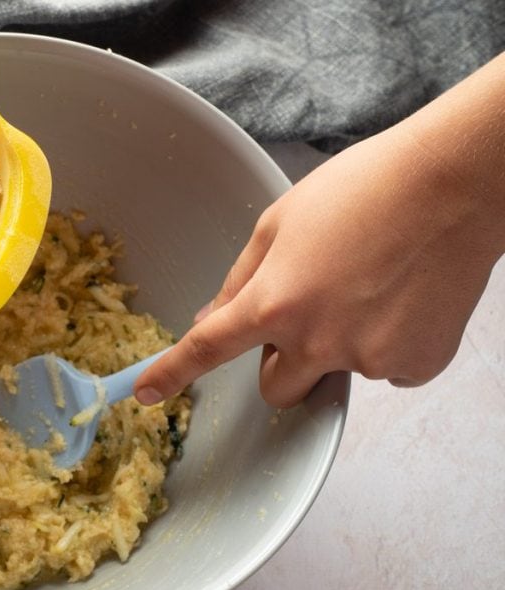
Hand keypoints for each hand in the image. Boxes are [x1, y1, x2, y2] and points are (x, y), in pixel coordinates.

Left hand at [135, 52, 504, 407]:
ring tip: (369, 286)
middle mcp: (317, 341)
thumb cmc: (364, 188)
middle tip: (310, 312)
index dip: (171, 374)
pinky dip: (386, 344)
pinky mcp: (416, 364)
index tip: (146, 394)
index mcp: (275, 302)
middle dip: (281, 360)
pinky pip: (384, 369)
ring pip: (334, 373)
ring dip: (338, 345)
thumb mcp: (281, 222)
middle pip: (276, 386)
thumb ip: (240, 278)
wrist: (456, 182)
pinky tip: (401, 298)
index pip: (207, 350)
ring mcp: (369, 359)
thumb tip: (210, 318)